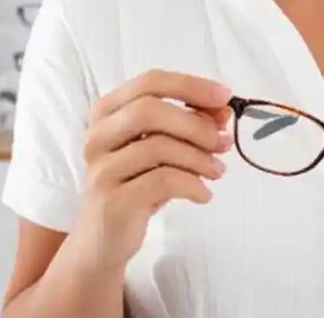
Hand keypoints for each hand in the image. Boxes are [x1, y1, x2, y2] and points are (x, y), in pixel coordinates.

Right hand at [72, 70, 233, 274]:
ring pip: (158, 147)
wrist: (103, 241)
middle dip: (195, 124)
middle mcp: (97, 136)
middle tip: (223, 142)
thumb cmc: (136, 185)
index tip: (225, 97)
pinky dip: (193, 185)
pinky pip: (163, 181)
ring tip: (217, 171)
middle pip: (150, 110)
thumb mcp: (162, 151)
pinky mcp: (113, 201)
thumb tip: (222, 111)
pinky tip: (203, 194)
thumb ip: (188, 126)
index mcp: (107, 113)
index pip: (150, 82)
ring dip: (199, 158)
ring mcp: (101, 169)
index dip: (191, 85)